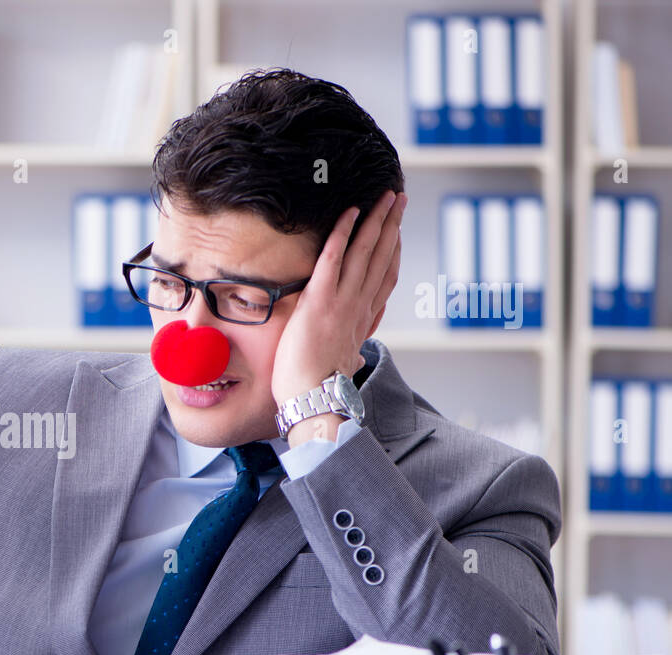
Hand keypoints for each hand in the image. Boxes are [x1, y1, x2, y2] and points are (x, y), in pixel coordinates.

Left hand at [270, 190, 405, 406]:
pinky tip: (351, 213)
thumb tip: (357, 363)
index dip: (393, 252)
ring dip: (376, 220)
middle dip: (391, 225)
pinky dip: (343, 233)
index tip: (397, 233)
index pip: (383, 280)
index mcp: (363, 322)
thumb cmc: (321, 390)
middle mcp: (359, 307)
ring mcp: (342, 302)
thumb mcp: (343, 369)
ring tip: (385, 196)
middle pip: (381, 257)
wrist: (314, 400)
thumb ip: (351, 358)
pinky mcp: (320, 300)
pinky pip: (333, 258)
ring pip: (365, 252)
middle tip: (398, 199)